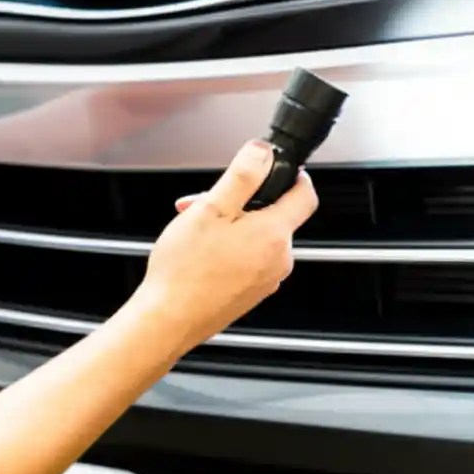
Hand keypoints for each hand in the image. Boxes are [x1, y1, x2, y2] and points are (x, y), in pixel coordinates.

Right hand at [130, 140, 317, 350]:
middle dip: (242, 202)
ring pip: (258, 238)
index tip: (276, 168)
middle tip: (208, 202)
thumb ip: (242, 176)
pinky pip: (249, 260)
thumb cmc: (185, 270)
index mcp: (275, 235)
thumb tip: (262, 152)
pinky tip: (201, 252)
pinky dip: (229, 249)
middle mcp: (279, 260)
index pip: (306, 195)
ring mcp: (266, 280)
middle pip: (274, 215)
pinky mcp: (250, 293)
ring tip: (196, 228)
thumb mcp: (211, 209)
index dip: (294, 175)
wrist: (167, 320)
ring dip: (231, 225)